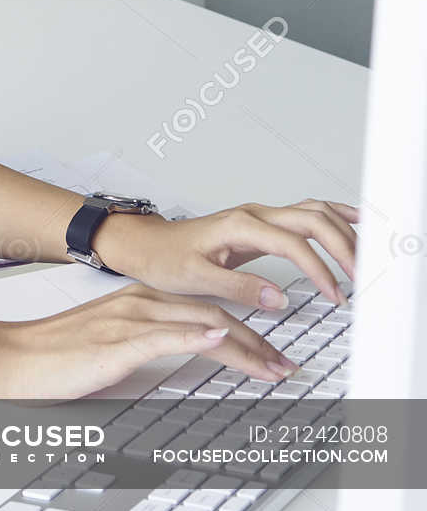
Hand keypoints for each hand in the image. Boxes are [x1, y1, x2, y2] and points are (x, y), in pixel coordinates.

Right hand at [0, 282, 295, 400]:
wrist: (12, 355)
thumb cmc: (52, 356)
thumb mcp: (107, 346)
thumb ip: (144, 348)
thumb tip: (178, 363)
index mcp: (136, 303)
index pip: (204, 312)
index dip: (244, 334)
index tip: (268, 355)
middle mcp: (137, 305)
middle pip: (213, 316)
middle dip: (256, 342)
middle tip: (283, 364)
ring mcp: (127, 321)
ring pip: (200, 325)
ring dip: (243, 346)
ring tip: (271, 365)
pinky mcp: (116, 342)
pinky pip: (165, 336)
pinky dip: (196, 336)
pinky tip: (218, 339)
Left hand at [91, 199, 359, 308]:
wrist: (145, 245)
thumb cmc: (164, 258)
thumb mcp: (195, 278)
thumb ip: (239, 287)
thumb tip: (279, 298)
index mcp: (239, 226)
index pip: (294, 244)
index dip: (319, 270)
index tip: (334, 295)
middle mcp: (253, 216)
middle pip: (312, 220)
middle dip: (343, 246)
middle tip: (361, 277)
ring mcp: (258, 218)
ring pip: (312, 212)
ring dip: (342, 231)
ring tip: (366, 256)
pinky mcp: (261, 226)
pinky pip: (304, 216)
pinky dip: (332, 218)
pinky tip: (352, 224)